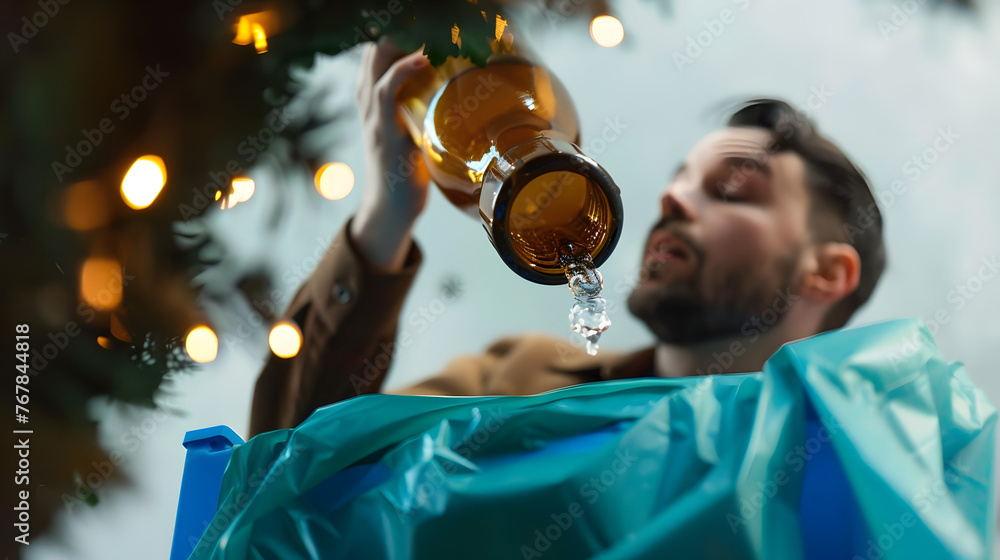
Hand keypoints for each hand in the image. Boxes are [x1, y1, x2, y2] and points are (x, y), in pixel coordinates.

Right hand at [350, 40, 432, 271]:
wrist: (392, 211)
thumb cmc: (408, 174)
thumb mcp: (416, 136)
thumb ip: (426, 115)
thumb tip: (462, 101)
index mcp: (375, 102)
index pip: (378, 54)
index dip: (396, 34)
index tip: (423, 25)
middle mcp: (368, 104)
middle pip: (373, 50)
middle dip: (397, 31)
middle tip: (429, 23)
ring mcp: (373, 117)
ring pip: (375, 62)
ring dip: (399, 40)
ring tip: (425, 27)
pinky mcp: (382, 132)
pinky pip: (385, 91)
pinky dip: (402, 69)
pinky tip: (421, 56)